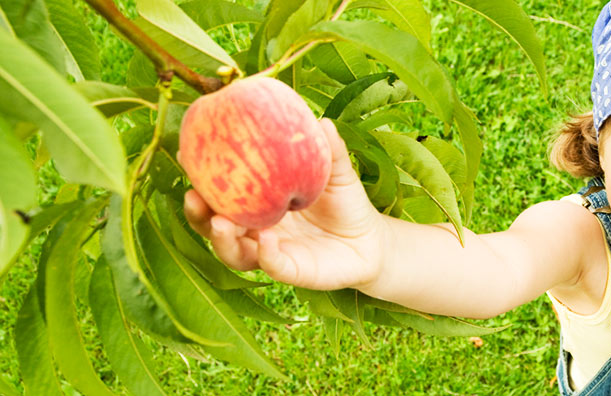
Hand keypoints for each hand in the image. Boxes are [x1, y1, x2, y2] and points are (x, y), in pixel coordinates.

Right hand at [183, 118, 385, 290]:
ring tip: (220, 221)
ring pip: (233, 252)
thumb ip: (330, 150)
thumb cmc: (346, 201)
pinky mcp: (293, 273)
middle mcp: (255, 231)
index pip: (220, 194)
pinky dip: (265, 254)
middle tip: (192, 195)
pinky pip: (272, 266)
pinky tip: (265, 237)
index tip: (187, 155)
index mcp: (257, 204)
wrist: (371, 241)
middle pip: (213, 226)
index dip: (201, 179)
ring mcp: (271, 254)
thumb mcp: (337, 172)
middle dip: (198, 213)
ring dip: (222, 239)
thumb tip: (322, 121)